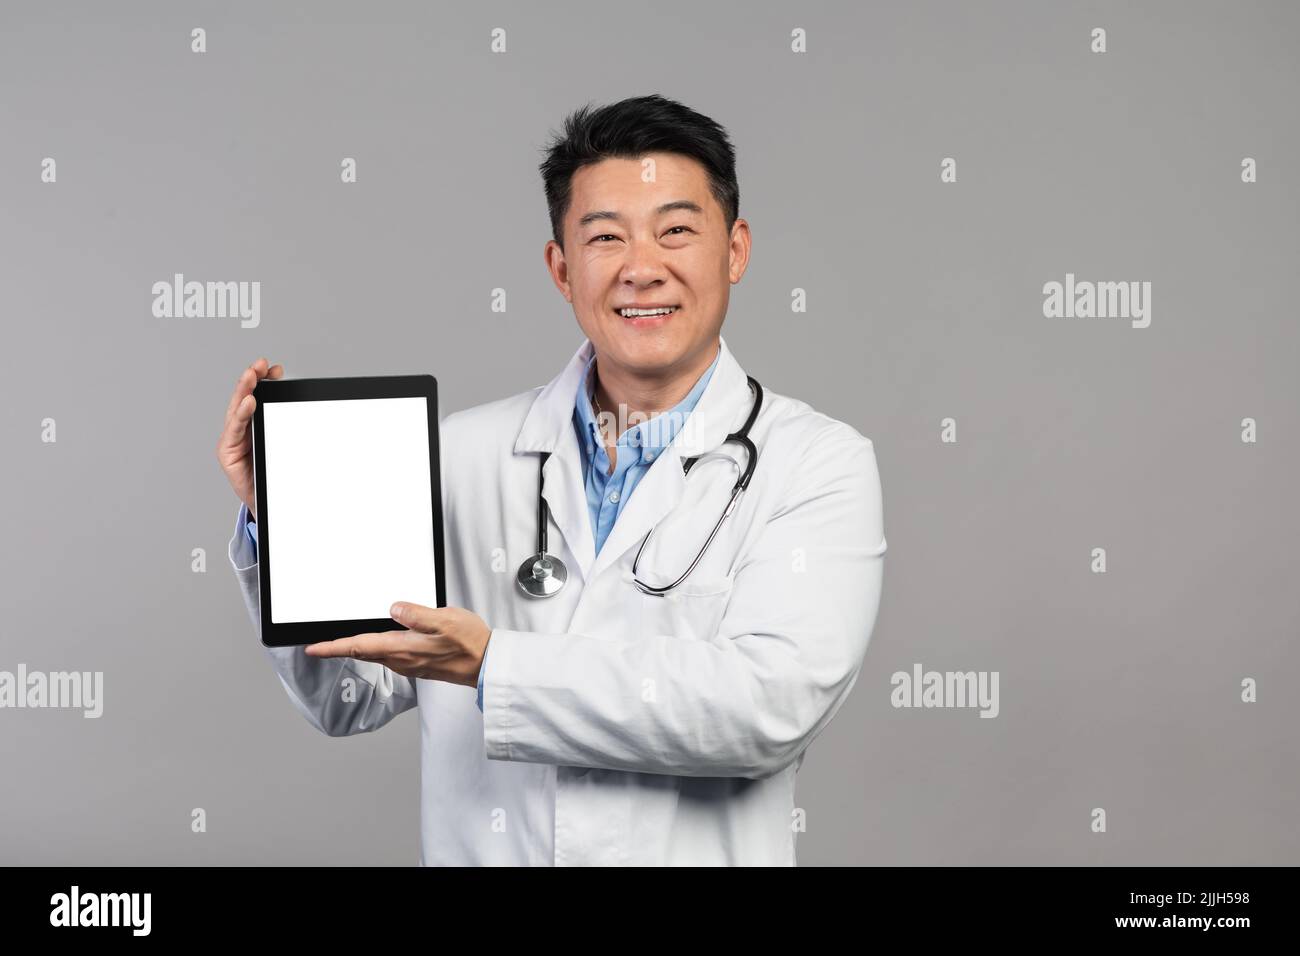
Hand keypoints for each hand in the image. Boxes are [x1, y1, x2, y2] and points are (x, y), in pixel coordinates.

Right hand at [216, 358, 284, 520]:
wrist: (269, 505)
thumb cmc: (277, 475)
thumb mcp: (289, 447)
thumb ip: (294, 429)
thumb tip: (323, 409)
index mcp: (258, 425)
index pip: (261, 398)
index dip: (266, 383)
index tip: (277, 370)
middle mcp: (243, 429)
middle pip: (246, 399)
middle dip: (253, 379)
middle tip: (261, 364)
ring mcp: (233, 439)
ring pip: (237, 410)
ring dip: (244, 390)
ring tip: (251, 376)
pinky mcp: (227, 452)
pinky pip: (234, 430)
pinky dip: (241, 415)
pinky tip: (248, 402)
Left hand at [305, 603, 491, 686]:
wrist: (488, 665)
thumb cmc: (471, 643)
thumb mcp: (446, 620)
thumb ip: (418, 615)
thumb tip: (394, 608)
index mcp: (403, 648)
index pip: (359, 646)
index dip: (332, 647)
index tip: (312, 648)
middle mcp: (402, 659)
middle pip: (362, 652)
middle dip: (337, 648)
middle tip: (317, 646)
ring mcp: (410, 663)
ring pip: (374, 655)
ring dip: (355, 648)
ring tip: (339, 642)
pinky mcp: (418, 663)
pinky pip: (388, 656)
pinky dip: (374, 649)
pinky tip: (376, 642)